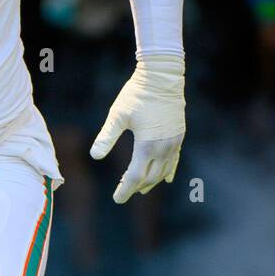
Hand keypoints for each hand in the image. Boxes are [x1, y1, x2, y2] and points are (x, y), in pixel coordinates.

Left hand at [90, 53, 184, 202]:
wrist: (162, 76)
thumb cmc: (137, 94)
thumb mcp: (117, 115)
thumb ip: (106, 137)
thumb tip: (94, 156)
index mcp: (147, 145)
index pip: (135, 176)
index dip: (124, 189)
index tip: (117, 199)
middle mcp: (163, 147)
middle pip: (150, 177)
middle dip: (137, 187)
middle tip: (124, 191)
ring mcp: (174, 142)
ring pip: (163, 171)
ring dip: (151, 182)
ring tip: (140, 188)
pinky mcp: (179, 135)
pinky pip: (174, 160)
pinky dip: (168, 172)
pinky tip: (165, 179)